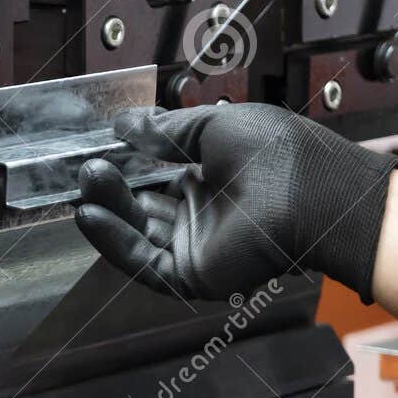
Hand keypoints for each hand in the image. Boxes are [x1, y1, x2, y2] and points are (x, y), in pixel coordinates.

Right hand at [74, 103, 397, 302]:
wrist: (311, 194)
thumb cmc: (281, 154)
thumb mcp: (214, 126)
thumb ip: (164, 129)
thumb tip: (124, 123)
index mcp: (211, 180)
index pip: (155, 177)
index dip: (125, 165)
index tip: (97, 150)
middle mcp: (201, 216)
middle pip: (141, 206)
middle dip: (112, 186)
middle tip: (86, 166)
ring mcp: (195, 247)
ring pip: (137, 233)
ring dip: (109, 208)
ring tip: (86, 181)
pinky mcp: (191, 274)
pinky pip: (142, 261)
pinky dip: (113, 240)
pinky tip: (91, 214)